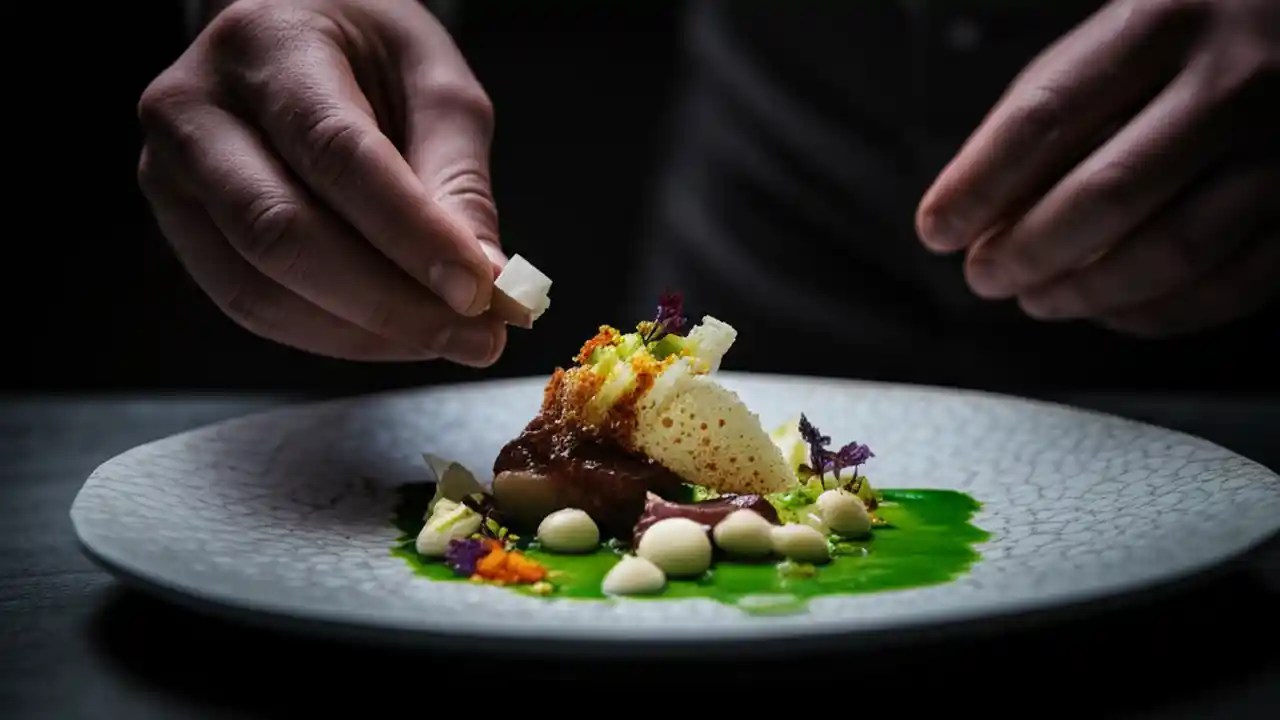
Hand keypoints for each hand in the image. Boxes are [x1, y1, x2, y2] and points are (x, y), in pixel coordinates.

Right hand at [138, 0, 522, 365]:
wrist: (294, 33)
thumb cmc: (370, 54)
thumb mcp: (434, 85)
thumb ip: (458, 180)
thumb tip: (486, 282)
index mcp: (266, 41)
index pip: (336, 153)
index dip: (410, 234)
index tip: (479, 290)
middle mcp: (194, 108)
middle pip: (283, 231)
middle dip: (391, 303)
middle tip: (478, 337)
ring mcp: (170, 174)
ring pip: (260, 288)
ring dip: (366, 333)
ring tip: (447, 337)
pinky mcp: (178, 230)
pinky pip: (251, 307)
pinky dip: (333, 335)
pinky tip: (394, 334)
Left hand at [916, 0, 1278, 336]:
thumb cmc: (1193, 36)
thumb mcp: (1116, 37)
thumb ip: (1046, 113)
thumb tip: (971, 210)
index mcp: (1163, 20)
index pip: (1045, 118)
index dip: (978, 187)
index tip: (937, 230)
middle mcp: (1234, 79)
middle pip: (1106, 195)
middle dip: (1026, 251)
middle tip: (984, 276)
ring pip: (1171, 251)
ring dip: (1085, 292)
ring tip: (1036, 297)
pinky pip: (1232, 285)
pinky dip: (1158, 312)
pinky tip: (1111, 309)